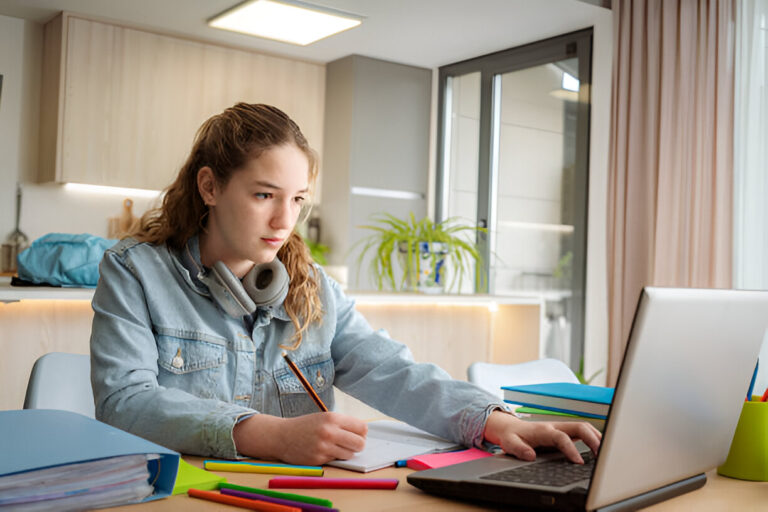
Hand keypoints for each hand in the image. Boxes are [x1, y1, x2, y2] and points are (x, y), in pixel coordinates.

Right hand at [233, 412, 367, 465]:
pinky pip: (336, 461)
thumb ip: (342, 423)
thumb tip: (364, 432)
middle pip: (360, 443)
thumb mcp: (324, 417)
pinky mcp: (318, 459)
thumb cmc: (305, 426)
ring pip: (350, 454)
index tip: (357, 434)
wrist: (282, 436)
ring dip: (346, 452)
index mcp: (332, 418)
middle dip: (358, 445)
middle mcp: (329, 431)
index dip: (362, 433)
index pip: (362, 428)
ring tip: (336, 447)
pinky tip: (324, 451)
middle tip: (351, 444)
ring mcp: (324, 446)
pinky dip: (333, 457)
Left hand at [483, 410, 601, 463]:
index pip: (561, 437)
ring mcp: (562, 427)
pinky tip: (600, 450)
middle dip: (592, 439)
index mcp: (543, 430)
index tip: (578, 462)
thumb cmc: (512, 436)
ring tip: (605, 454)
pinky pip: (584, 432)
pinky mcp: (566, 431)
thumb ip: (519, 449)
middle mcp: (555, 426)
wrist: (511, 427)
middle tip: (601, 455)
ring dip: (596, 438)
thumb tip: (530, 455)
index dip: (571, 449)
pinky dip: (594, 439)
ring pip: (584, 428)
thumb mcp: (510, 443)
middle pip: (579, 427)